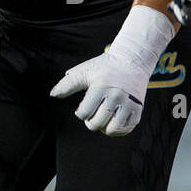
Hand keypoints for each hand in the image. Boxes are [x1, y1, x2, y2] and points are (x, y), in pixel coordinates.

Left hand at [50, 5, 173, 135]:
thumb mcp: (85, 71)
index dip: (80, 113)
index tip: (84, 107)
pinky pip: (126, 129)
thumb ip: (68, 84)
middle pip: (97, 123)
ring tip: (103, 118)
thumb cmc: (105, 67)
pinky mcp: (138, 109)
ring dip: (104, 128)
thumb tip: (53, 94)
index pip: (83, 113)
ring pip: (112, 129)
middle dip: (91, 122)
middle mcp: (116, 96)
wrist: (133, 61)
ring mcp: (129, 104)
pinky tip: (114, 120)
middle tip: (93, 113)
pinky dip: (118, 129)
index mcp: (100, 87)